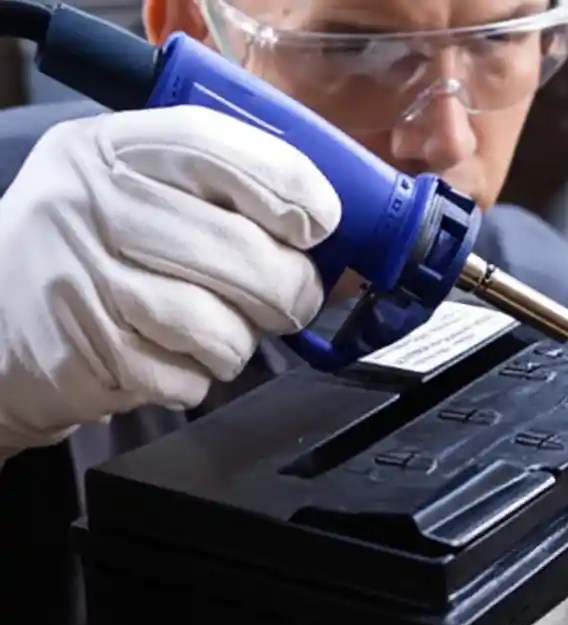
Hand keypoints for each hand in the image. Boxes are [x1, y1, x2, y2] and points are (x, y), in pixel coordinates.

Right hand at [0, 106, 339, 458]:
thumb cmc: (97, 249)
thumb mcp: (140, 186)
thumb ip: (222, 188)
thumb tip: (328, 221)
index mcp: (111, 148)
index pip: (213, 146)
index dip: (286, 184)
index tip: (321, 221)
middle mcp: (88, 204)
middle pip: (238, 251)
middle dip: (289, 287)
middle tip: (291, 297)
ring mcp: (81, 280)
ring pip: (219, 324)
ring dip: (241, 340)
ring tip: (221, 330)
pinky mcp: (83, 353)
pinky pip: (186, 377)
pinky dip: (195, 376)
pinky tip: (170, 356)